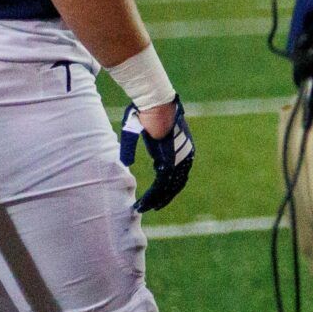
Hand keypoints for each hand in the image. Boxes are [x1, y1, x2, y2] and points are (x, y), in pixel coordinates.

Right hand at [118, 97, 194, 214]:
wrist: (155, 102)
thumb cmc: (146, 112)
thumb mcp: (137, 132)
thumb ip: (131, 147)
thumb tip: (127, 163)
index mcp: (181, 148)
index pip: (178, 173)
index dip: (168, 186)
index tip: (158, 195)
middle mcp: (185, 155)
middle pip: (177, 183)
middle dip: (165, 197)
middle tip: (153, 208)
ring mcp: (179, 158)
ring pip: (169, 187)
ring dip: (157, 200)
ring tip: (144, 209)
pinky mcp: (170, 160)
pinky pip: (163, 184)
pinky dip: (153, 195)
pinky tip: (144, 203)